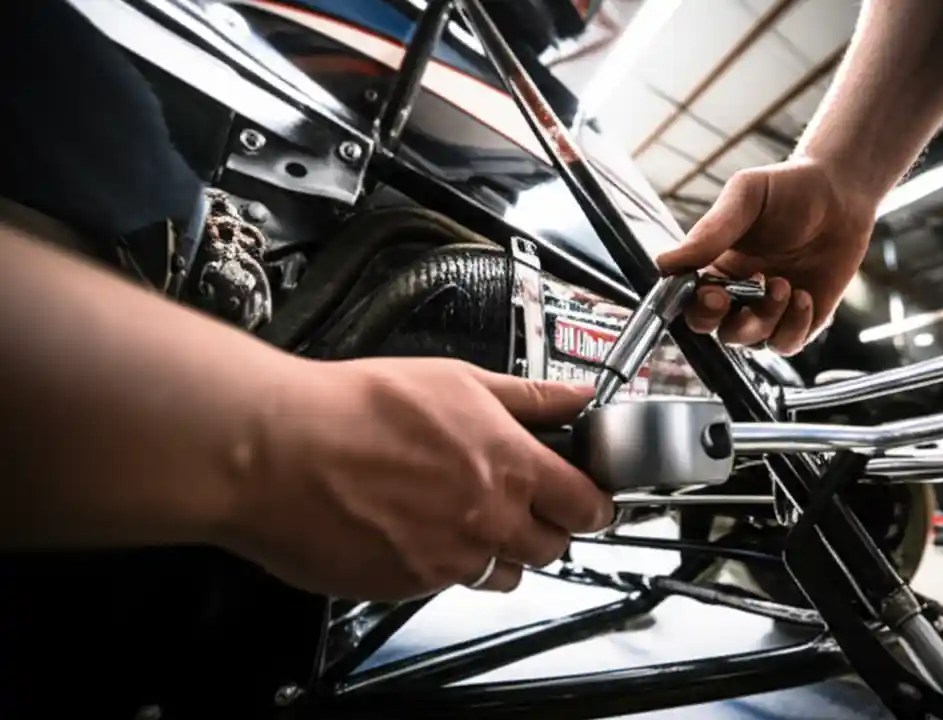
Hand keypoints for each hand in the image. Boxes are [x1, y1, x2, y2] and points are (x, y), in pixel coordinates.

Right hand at [214, 357, 612, 600]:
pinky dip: (444, 563)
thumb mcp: (456, 380)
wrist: (277, 451)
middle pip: (553, 547)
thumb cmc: (354, 409)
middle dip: (547, 527)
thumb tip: (573, 397)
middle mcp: (489, 521)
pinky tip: (416, 527)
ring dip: (498, 551)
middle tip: (524, 502)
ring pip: (504, 574)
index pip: (586, 504)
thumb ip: (527, 397)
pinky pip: (448, 586)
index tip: (588, 497)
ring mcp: (450, 561)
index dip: (593, 502)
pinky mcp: (409, 587)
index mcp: (510, 466)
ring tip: (463, 515)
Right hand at [655, 156, 874, 355]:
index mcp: (716, 265)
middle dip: (725, 322)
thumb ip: (709, 232)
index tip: (711, 292)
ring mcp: (771, 307)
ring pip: (751, 341)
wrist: (841, 191)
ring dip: (764, 319)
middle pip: (716, 330)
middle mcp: (740, 292)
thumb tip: (666, 262)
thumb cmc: (788, 188)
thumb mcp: (745, 198)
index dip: (695, 306)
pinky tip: (804, 296)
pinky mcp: (803, 318)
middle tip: (737, 295)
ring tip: (783, 283)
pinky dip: (793, 327)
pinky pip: (787, 343)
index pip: (691, 302)